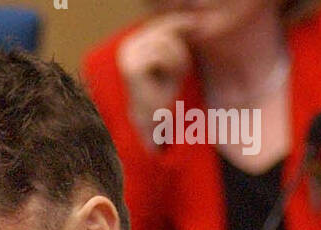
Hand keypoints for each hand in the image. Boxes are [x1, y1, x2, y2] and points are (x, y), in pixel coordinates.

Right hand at [117, 15, 195, 145]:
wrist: (152, 120)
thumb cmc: (163, 90)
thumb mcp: (173, 56)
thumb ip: (177, 36)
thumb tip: (193, 18)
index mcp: (133, 42)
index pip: (160, 24)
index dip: (179, 24)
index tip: (194, 27)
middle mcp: (127, 47)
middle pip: (163, 31)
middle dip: (178, 48)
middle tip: (180, 70)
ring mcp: (128, 57)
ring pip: (164, 42)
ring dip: (177, 60)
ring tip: (174, 77)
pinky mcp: (133, 68)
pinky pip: (161, 55)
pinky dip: (172, 67)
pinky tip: (168, 81)